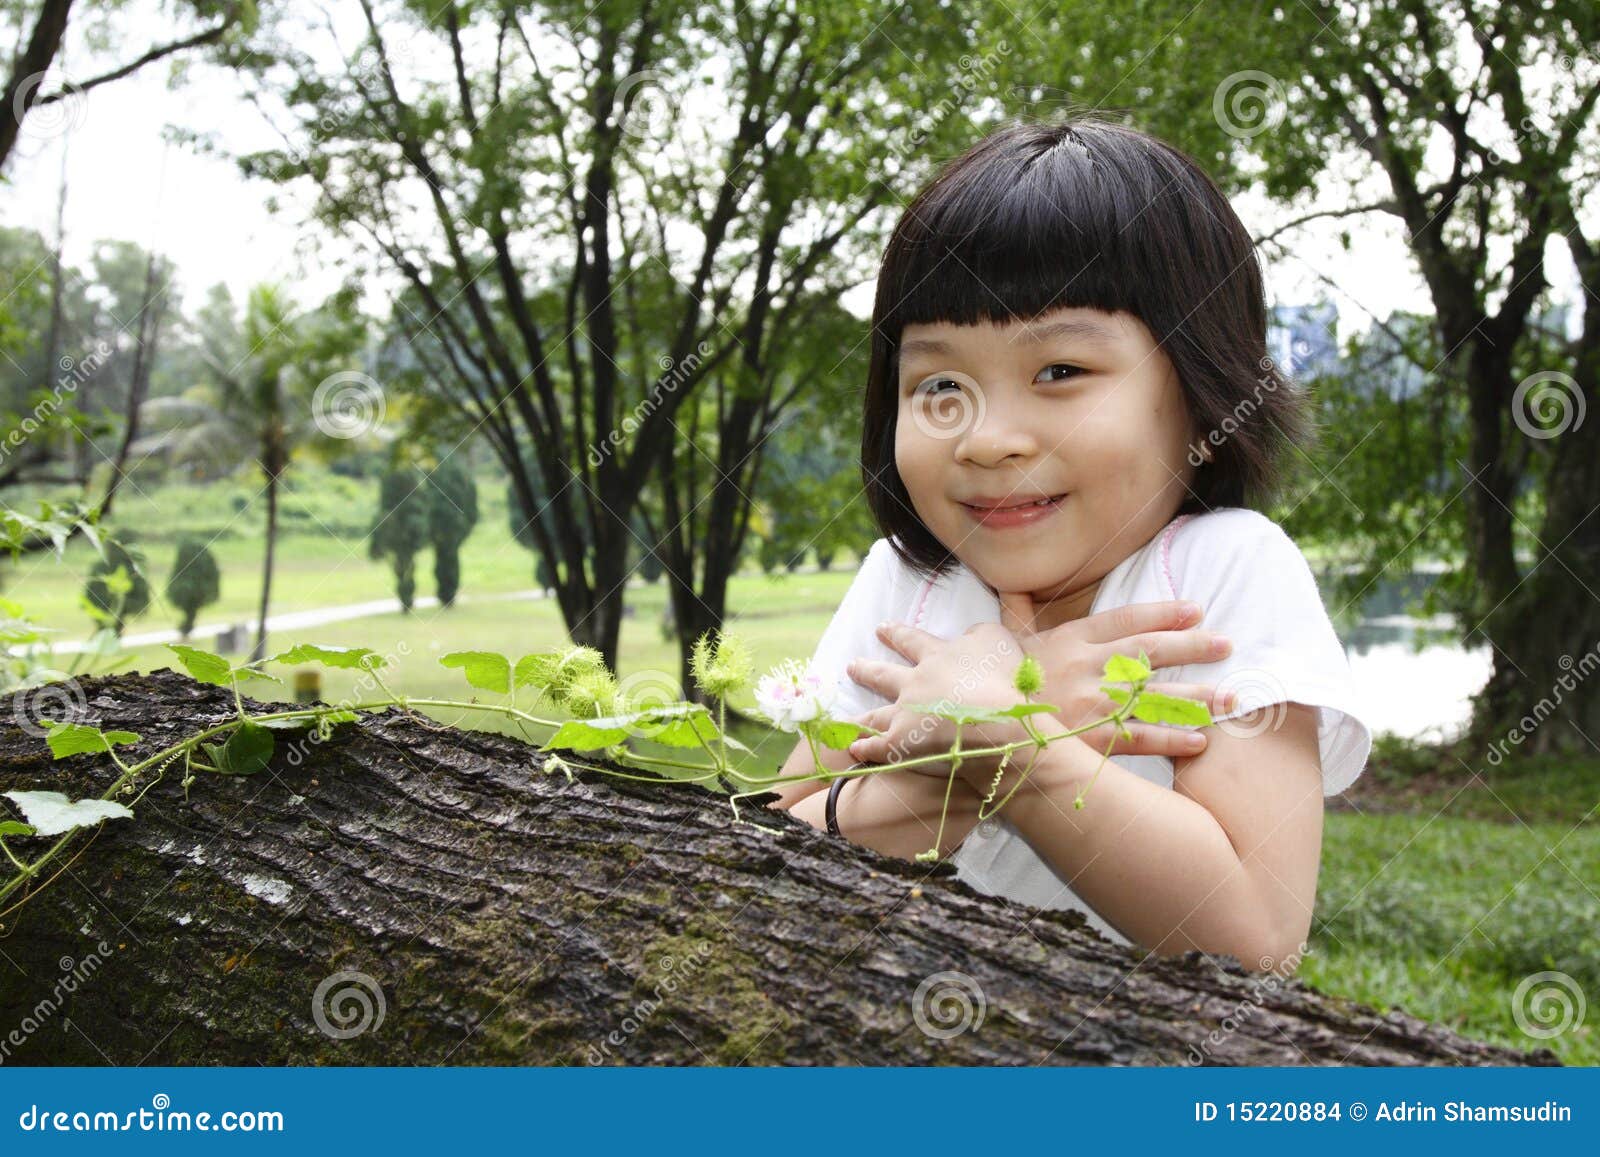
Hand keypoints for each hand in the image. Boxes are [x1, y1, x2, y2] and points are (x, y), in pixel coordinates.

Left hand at [842, 620, 1052, 790]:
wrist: (1000, 721)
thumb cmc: (1005, 678)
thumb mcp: (995, 639)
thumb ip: (977, 634)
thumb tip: (966, 636)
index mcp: (938, 657)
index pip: (913, 641)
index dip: (897, 633)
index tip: (882, 628)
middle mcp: (915, 684)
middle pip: (884, 675)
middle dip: (867, 670)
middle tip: (851, 665)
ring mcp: (905, 715)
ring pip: (875, 716)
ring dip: (859, 717)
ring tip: (843, 720)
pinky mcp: (902, 744)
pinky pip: (878, 747)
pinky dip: (865, 748)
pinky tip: (854, 749)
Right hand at [995, 591, 1233, 759]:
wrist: (976, 725)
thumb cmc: (993, 683)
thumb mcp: (1004, 644)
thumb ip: (1016, 614)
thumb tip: (1010, 587)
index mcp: (1070, 640)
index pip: (1125, 620)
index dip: (1162, 614)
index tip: (1195, 609)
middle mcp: (1085, 667)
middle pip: (1149, 652)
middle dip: (1192, 647)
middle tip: (1226, 643)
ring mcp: (1089, 704)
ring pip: (1153, 697)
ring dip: (1196, 698)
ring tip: (1231, 698)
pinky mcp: (1089, 740)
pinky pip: (1139, 739)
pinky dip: (1172, 739)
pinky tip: (1201, 741)